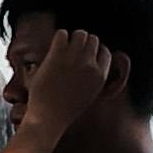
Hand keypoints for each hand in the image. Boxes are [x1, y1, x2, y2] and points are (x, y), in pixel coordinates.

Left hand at [19, 27, 117, 142]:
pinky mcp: (57, 56)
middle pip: (93, 39)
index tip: (83, 57)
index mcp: (100, 76)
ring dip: (70, 39)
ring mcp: (74, 59)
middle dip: (82, 43)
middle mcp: (91, 65)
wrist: (48, 118)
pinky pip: (62, 34)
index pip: (105, 52)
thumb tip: (90, 61)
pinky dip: (58, 38)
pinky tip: (53, 48)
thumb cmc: (64, 110)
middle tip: (70, 52)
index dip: (94, 53)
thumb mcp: (88, 95)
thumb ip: (92, 78)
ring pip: (79, 34)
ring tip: (61, 49)